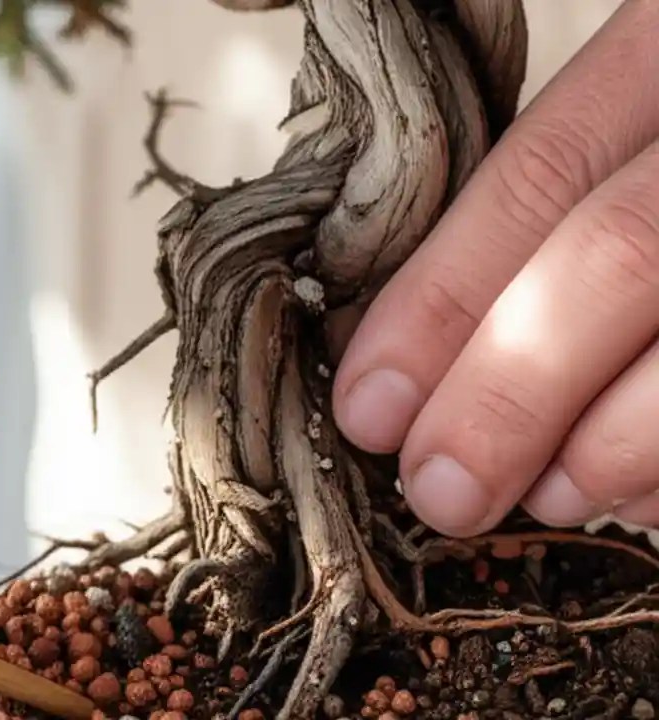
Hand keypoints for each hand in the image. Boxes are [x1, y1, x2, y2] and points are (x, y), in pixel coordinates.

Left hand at [332, 1, 658, 537]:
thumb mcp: (633, 138)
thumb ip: (547, 219)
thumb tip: (412, 370)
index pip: (540, 173)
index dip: (442, 298)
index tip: (370, 405)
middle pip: (614, 254)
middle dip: (508, 389)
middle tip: (439, 488)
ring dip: (607, 443)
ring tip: (548, 494)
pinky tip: (640, 494)